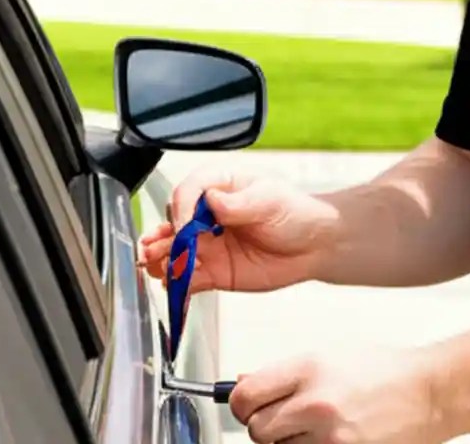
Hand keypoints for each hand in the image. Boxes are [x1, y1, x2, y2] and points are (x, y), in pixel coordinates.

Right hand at [137, 162, 342, 292]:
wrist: (315, 246)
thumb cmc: (295, 213)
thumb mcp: (270, 200)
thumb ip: (239, 203)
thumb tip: (212, 200)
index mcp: (219, 186)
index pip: (188, 192)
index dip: (181, 207)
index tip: (183, 223)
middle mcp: (207, 215)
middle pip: (174, 223)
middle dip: (161, 236)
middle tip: (153, 248)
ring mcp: (208, 244)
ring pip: (176, 252)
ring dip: (162, 259)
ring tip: (155, 265)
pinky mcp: (214, 272)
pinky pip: (189, 278)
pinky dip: (178, 282)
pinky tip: (172, 283)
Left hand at [230, 348, 447, 443]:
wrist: (431, 394)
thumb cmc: (386, 372)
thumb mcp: (330, 356)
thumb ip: (284, 372)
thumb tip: (242, 383)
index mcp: (308, 369)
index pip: (245, 396)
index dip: (241, 403)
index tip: (247, 405)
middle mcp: (316, 403)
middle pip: (256, 429)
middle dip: (266, 425)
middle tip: (286, 418)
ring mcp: (330, 437)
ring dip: (290, 442)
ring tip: (317, 427)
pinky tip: (328, 439)